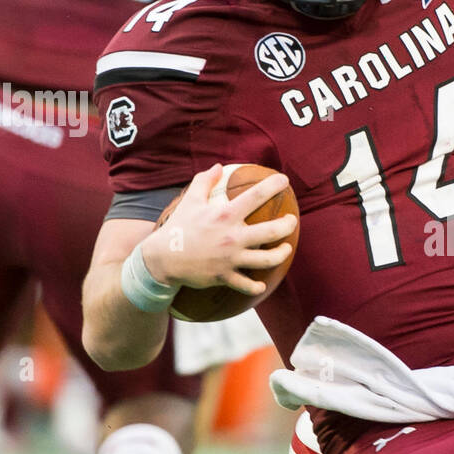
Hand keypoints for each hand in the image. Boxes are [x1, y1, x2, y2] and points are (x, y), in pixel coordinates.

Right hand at [142, 164, 297, 295]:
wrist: (162, 258)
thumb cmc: (179, 227)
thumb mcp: (190, 201)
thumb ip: (204, 181)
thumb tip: (218, 166)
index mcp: (225, 216)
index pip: (255, 196)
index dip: (273, 186)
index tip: (284, 181)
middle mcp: (232, 237)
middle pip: (272, 231)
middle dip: (287, 225)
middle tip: (291, 221)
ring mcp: (230, 259)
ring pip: (267, 260)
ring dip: (281, 254)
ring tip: (285, 248)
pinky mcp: (225, 277)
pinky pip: (247, 285)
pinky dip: (256, 287)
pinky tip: (262, 284)